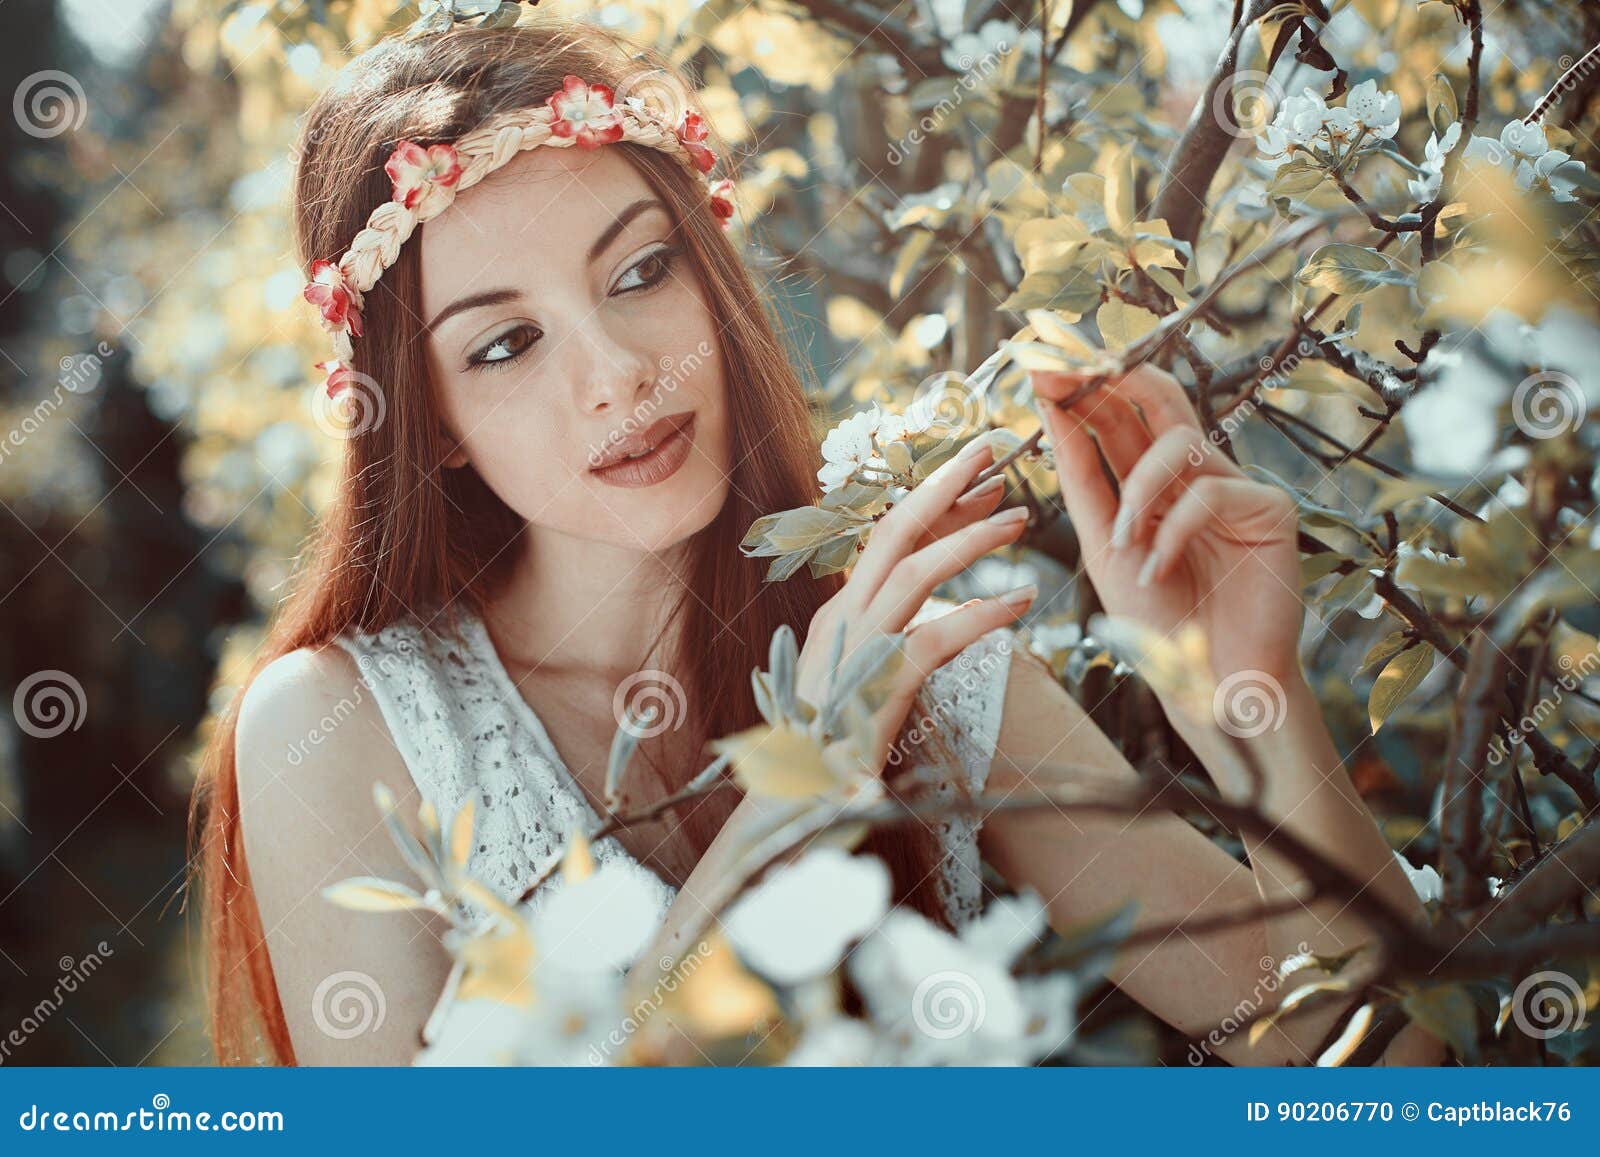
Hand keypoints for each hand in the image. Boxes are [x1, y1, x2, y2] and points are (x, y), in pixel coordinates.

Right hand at [795, 435, 1037, 775]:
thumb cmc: (831, 745)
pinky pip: (937, 637)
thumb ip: (891, 637)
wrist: (795, 802)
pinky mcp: (879, 686)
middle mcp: (843, 617)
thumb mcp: (859, 676)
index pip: (887, 540)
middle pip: (894, 532)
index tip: (976, 480)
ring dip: (971, 539)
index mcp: (839, 612)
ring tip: (1019, 518)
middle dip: (944, 485)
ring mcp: (858, 648)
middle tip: (991, 451)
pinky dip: (982, 616)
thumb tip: (931, 608)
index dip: (933, 503)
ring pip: (917, 572)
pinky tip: (1020, 603)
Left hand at [1031, 365, 1302, 686]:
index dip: (1083, 392)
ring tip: (1124, 542)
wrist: (1207, 680)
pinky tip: (1158, 570)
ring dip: (1140, 490)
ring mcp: (1235, 488)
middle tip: (1073, 370)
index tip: (1041, 370)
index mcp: (1154, 481)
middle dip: (1114, 381)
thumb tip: (1056, 415)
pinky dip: (1173, 532)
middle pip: (1160, 402)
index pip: (1119, 420)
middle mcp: (1196, 474)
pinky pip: (1212, 493)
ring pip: (1182, 443)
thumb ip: (1085, 485)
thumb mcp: (1105, 548)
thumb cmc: (1158, 619)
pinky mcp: (1271, 511)